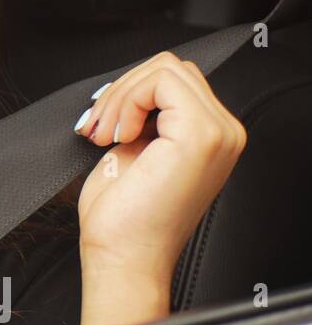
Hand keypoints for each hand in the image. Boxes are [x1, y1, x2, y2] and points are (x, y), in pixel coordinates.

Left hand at [75, 51, 246, 284]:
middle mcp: (224, 132)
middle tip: (99, 128)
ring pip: (165, 69)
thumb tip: (130, 86)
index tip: (102, 123)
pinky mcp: (200, 135)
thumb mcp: (136, 149)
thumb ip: (145, 115)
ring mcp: (218, 133)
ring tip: (105, 133)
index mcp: (211, 135)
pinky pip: (161, 82)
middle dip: (123, 90)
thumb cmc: (124, 218)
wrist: (124, 256)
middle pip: (171, 68)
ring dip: (121, 96)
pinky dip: (127, 101)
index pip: (175, 80)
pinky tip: (119, 136)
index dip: (130, 92)